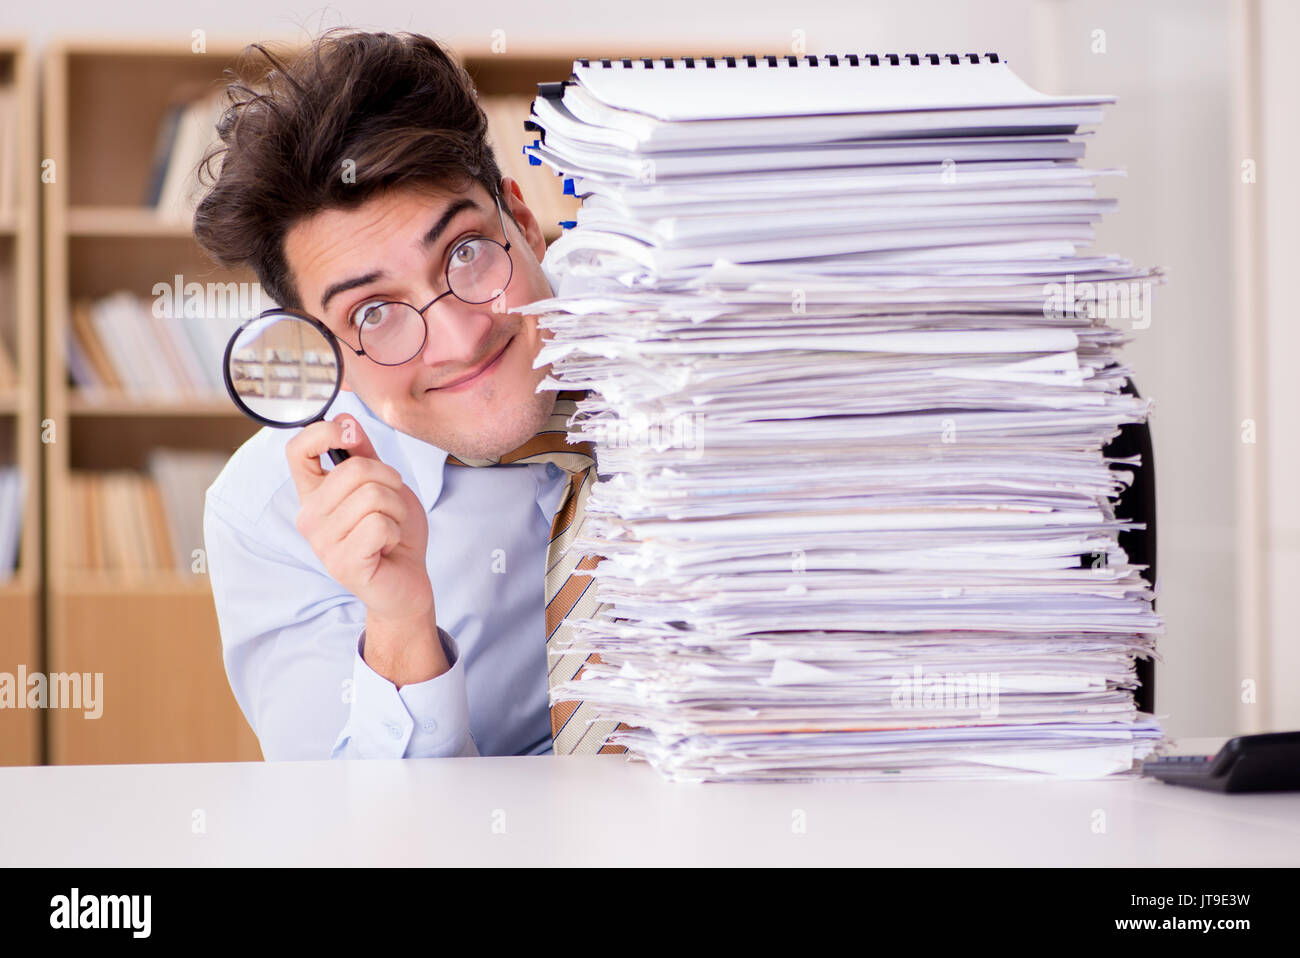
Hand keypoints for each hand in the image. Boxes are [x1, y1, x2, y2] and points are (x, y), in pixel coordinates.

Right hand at [286, 414, 432, 623]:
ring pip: (372, 496)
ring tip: (390, 528)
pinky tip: (386, 547)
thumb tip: (344, 417)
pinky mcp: (341, 563)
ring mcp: (321, 542)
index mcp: (314, 493)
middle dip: (390, 481)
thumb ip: (363, 454)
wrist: (407, 582)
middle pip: (354, 470)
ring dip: (396, 509)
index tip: (350, 435)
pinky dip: (395, 531)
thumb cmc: (393, 532)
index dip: (323, 432)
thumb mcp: (383, 484)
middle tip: (391, 506)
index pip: (297, 450)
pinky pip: (379, 524)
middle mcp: (309, 516)